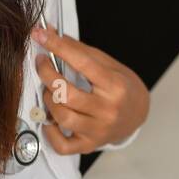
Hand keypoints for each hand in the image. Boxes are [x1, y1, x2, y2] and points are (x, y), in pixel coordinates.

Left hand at [31, 28, 149, 153]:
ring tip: (50, 91)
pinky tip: (51, 119)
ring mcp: (99, 130)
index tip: (40, 35)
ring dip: (49, 100)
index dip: (57, 47)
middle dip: (47, 74)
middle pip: (67, 93)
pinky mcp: (89, 144)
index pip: (82, 63)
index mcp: (116, 86)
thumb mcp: (109, 64)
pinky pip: (63, 145)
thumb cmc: (122, 87)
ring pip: (62, 117)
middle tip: (42, 63)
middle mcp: (108, 110)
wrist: (138, 113)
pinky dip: (50, 133)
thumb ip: (80, 51)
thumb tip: (51, 34)